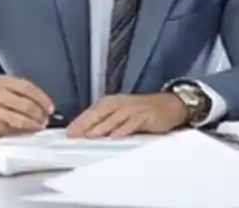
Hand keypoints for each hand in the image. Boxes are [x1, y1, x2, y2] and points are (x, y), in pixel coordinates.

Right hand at [0, 75, 53, 138]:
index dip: (42, 99)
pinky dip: (24, 130)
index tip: (50, 107)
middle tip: (45, 118)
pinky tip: (28, 130)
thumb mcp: (2, 89)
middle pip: (26, 103)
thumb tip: (43, 106)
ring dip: (34, 123)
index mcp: (2, 81)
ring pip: (21, 117)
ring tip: (39, 125)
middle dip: (40, 114)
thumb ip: (20, 94)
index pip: (27, 87)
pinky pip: (12, 127)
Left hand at [66, 93, 188, 138]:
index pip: (91, 112)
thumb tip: (87, 133)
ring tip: (90, 136)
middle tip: (74, 135)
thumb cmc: (142, 111)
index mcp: (111, 102)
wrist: (169, 104)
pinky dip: (123, 130)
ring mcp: (132, 109)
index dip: (79, 122)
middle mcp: (119, 103)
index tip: (69, 132)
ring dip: (101, 127)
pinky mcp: (144, 116)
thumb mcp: (121, 113)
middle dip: (85, 125)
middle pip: (99, 114)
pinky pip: (131, 123)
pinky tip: (115, 136)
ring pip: (113, 118)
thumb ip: (106, 121)